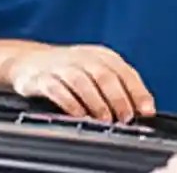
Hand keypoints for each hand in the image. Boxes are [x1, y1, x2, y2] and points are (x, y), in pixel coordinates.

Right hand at [6, 43, 155, 122]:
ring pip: (82, 81)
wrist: (30, 61)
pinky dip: (69, 102)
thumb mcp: (96, 71)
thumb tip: (141, 110)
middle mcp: (83, 58)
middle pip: (105, 75)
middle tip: (125, 118)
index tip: (146, 110)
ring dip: (96, 102)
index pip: (125, 72)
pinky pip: (56, 89)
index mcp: (102, 56)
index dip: (138, 92)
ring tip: (106, 120)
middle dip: (118, 98)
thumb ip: (117, 86)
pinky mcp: (42, 78)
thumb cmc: (70, 70)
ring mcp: (61, 66)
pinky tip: (79, 115)